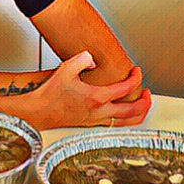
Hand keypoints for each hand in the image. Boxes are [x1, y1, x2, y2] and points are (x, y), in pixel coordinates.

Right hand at [29, 51, 150, 127]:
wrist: (38, 112)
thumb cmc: (49, 94)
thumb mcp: (65, 69)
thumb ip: (82, 59)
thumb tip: (92, 58)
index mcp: (96, 98)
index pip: (126, 88)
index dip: (136, 78)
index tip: (136, 71)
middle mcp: (99, 112)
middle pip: (133, 111)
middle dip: (145, 101)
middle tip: (146, 91)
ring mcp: (95, 120)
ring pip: (126, 122)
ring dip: (138, 114)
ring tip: (141, 105)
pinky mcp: (90, 124)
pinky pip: (114, 125)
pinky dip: (125, 119)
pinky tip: (122, 112)